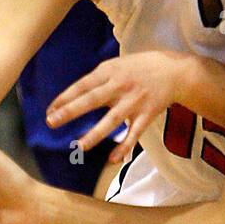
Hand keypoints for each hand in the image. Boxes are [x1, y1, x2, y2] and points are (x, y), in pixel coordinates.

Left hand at [46, 52, 189, 161]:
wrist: (174, 71)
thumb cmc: (140, 67)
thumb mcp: (117, 64)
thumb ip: (99, 79)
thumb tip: (74, 96)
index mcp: (110, 71)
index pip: (83, 85)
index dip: (65, 97)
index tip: (49, 110)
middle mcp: (121, 85)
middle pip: (92, 100)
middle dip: (71, 111)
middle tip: (52, 122)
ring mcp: (134, 101)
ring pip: (112, 120)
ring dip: (95, 134)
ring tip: (79, 146)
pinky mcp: (146, 115)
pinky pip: (134, 133)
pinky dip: (124, 147)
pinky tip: (113, 159)